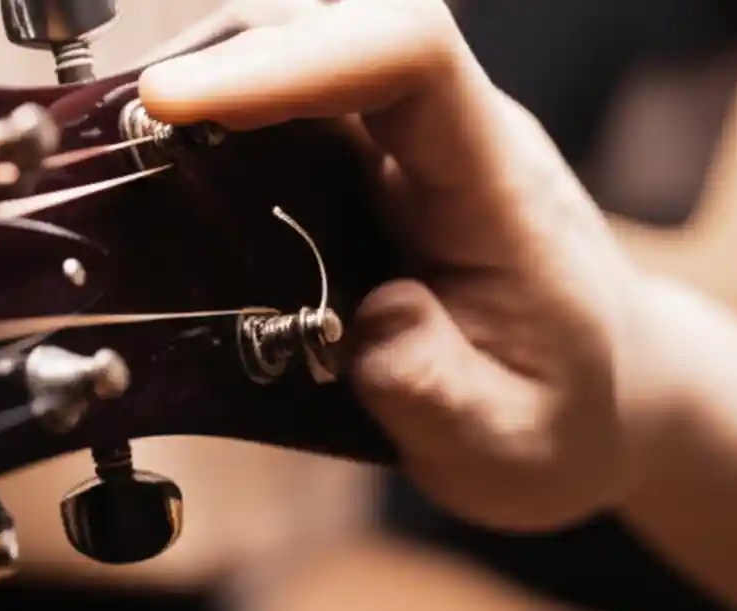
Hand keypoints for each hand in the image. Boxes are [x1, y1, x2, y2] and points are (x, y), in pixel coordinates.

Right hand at [140, 0, 657, 530]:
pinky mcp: (383, 175)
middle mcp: (456, 143)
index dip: (291, 61)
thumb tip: (370, 325)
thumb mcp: (514, 443)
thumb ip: (441, 393)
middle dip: (227, 57)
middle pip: (341, 29)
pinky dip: (228, 120)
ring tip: (128, 140)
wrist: (611, 395)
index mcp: (498, 190)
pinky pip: (300, 114)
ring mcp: (417, 152)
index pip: (410, 59)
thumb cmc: (569, 412)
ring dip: (217, 79)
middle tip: (125, 126)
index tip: (178, 105)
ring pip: (311, 58)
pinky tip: (176, 165)